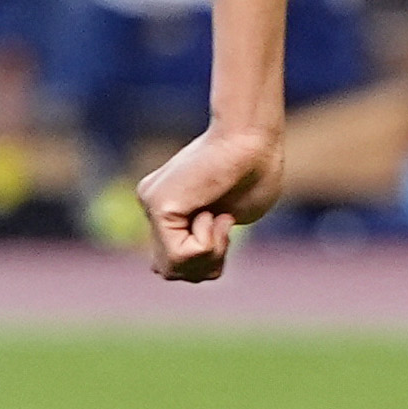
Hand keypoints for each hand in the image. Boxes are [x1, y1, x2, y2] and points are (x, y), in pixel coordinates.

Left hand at [136, 119, 283, 282]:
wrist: (255, 137)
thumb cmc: (256, 171)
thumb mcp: (231, 217)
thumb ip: (207, 240)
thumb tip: (192, 258)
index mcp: (170, 208)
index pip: (175, 262)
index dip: (207, 259)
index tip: (227, 223)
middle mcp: (152, 205)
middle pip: (170, 271)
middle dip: (206, 262)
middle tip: (225, 223)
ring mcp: (151, 204)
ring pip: (172, 269)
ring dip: (208, 252)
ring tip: (220, 217)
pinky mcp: (157, 205)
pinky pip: (180, 254)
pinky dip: (207, 242)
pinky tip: (213, 213)